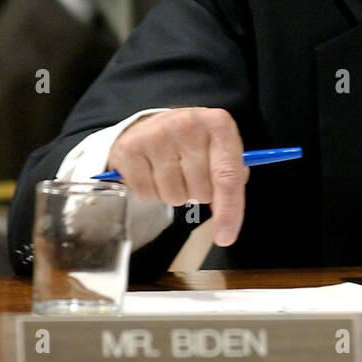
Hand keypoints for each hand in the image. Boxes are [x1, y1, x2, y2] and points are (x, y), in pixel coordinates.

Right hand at [108, 108, 248, 244]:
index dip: (229, 211)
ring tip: (171, 171)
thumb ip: (231, 179)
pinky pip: (146, 194)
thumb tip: (228, 221)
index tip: (225, 238)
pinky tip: (152, 172)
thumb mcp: (219, 150)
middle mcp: (188, 124)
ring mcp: (157, 134)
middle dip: (198, 193)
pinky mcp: (130, 148)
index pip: (228, 176)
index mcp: (219, 124)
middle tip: (190, 174)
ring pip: (173, 196)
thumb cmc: (195, 143)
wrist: (155, 123)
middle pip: (200, 191)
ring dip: (174, 193)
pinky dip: (151, 192)